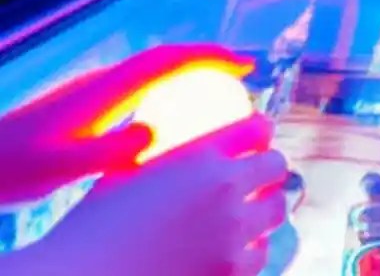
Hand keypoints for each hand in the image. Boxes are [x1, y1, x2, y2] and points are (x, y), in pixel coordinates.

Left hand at [0, 45, 253, 203]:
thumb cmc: (15, 168)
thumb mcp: (64, 165)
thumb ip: (110, 149)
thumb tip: (154, 131)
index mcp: (104, 91)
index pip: (166, 62)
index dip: (209, 58)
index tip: (244, 63)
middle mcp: (102, 84)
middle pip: (164, 59)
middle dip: (206, 58)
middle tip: (244, 71)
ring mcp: (92, 93)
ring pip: (151, 73)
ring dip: (187, 73)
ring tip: (218, 90)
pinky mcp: (85, 108)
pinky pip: (139, 90)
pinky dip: (166, 92)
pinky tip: (171, 119)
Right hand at [34, 114, 287, 275]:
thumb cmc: (90, 230)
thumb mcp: (124, 175)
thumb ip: (157, 159)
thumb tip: (161, 139)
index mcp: (199, 157)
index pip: (256, 130)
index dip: (261, 131)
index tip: (258, 137)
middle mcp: (226, 191)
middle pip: (277, 169)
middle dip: (271, 171)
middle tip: (260, 178)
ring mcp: (233, 235)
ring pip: (276, 213)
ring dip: (266, 211)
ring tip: (252, 214)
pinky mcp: (232, 273)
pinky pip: (259, 256)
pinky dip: (252, 250)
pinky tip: (238, 251)